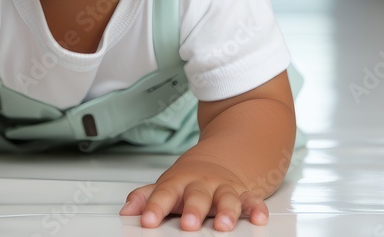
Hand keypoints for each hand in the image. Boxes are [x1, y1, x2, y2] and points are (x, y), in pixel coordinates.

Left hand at [119, 157, 266, 231]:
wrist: (219, 159)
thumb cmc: (188, 180)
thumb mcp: (166, 185)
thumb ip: (146, 197)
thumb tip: (126, 211)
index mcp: (179, 183)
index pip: (164, 194)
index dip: (155, 207)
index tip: (147, 220)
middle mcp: (202, 185)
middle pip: (197, 196)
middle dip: (193, 210)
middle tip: (188, 224)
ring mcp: (223, 189)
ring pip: (227, 198)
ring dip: (226, 211)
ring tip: (223, 225)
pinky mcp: (242, 194)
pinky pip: (252, 200)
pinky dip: (256, 208)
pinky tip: (258, 218)